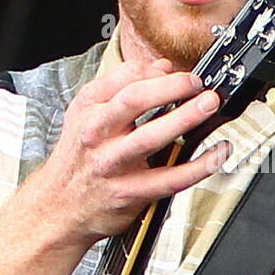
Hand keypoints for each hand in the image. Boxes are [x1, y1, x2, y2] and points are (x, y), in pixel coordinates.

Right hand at [29, 59, 228, 249]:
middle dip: (172, 87)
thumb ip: (121, 88)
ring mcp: (113, 164)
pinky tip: (216, 155)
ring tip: (208, 106)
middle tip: (197, 84)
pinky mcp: (129, 192)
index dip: (156, 71)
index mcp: (89, 109)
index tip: (177, 71)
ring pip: (151, 137)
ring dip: (185, 118)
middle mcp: (98, 134)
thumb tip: (161, 68)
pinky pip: (169, 179)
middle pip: (134, 100)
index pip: (124, 78)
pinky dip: (198, 166)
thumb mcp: (86, 115)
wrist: (58, 207)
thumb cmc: (78, 160)